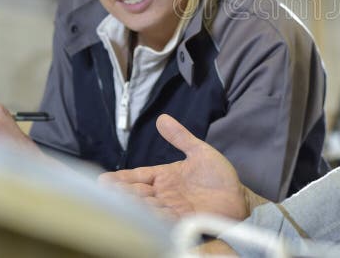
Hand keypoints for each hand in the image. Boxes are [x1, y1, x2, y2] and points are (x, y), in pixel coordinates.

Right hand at [100, 114, 261, 219]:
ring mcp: (171, 208)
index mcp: (165, 177)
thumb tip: (162, 118)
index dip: (121, 179)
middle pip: (137, 193)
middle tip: (102, 193)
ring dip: (132, 206)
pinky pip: (163, 220)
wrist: (238, 196)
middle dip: (120, 193)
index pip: (138, 176)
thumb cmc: (219, 176)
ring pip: (146, 207)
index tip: (102, 180)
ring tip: (116, 204)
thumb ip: (180, 137)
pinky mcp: (182, 221)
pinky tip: (141, 215)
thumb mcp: (198, 151)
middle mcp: (164, 194)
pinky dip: (152, 217)